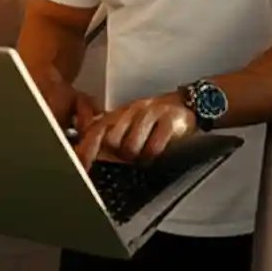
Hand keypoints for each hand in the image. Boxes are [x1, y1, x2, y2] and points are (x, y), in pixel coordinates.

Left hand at [75, 93, 196, 169]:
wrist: (189, 103)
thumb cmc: (156, 119)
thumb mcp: (130, 123)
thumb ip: (109, 136)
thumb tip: (87, 155)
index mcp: (120, 113)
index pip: (96, 129)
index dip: (86, 149)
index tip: (82, 167)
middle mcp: (133, 110)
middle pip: (112, 141)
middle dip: (119, 153)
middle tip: (130, 155)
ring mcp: (152, 113)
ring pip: (131, 147)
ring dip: (138, 156)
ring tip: (146, 152)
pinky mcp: (170, 120)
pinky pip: (154, 147)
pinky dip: (153, 155)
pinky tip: (156, 153)